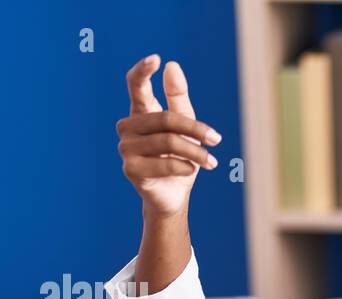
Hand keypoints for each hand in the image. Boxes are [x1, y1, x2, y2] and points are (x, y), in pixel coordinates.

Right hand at [116, 55, 220, 216]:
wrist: (173, 195)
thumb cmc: (179, 158)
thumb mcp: (186, 127)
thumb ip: (178, 98)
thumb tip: (171, 66)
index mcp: (140, 111)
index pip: (135, 85)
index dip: (143, 71)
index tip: (157, 59)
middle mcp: (127, 127)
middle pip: (165, 119)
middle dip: (195, 130)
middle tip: (217, 139)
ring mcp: (125, 148)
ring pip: (168, 142)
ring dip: (196, 152)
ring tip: (212, 162)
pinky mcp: (131, 169)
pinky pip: (165, 164)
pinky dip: (185, 167)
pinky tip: (191, 171)